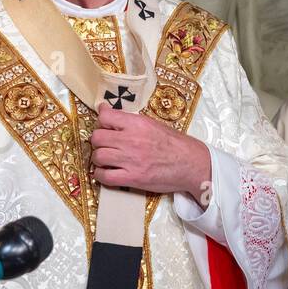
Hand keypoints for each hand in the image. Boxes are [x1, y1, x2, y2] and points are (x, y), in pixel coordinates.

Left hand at [91, 103, 210, 199]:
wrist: (191, 164)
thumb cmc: (175, 144)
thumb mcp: (153, 124)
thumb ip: (130, 120)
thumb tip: (106, 110)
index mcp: (138, 124)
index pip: (105, 117)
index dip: (102, 122)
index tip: (105, 127)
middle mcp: (132, 140)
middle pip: (97, 137)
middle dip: (98, 141)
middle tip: (105, 145)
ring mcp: (131, 160)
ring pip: (98, 156)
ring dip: (99, 158)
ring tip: (106, 160)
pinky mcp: (133, 178)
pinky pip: (104, 177)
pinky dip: (100, 175)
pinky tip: (106, 173)